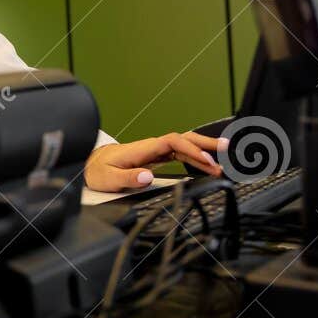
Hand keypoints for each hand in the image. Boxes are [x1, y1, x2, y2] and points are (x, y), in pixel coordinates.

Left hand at [84, 132, 227, 191]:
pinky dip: (195, 157)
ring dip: (203, 150)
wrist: (91, 164)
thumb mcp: (108, 178)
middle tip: (226, 149)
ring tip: (223, 158)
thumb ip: (127, 178)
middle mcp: (152, 147)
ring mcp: (155, 151)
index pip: (173, 143)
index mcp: (143, 148)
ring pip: (184, 145)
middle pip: (183, 139)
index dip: (191, 150)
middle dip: (205, 143)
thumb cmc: (98, 170)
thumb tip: (147, 176)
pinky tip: (206, 163)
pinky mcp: (157, 157)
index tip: (206, 160)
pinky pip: (180, 153)